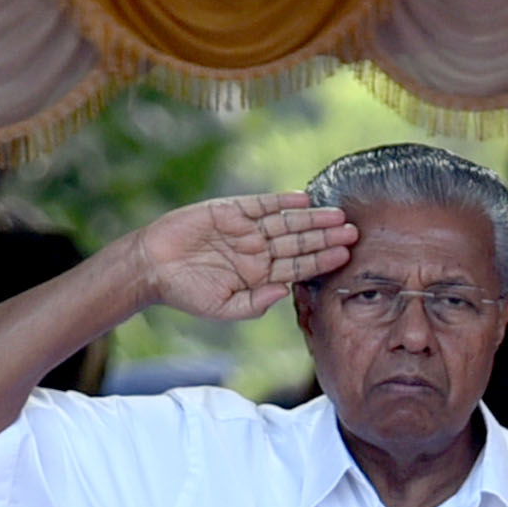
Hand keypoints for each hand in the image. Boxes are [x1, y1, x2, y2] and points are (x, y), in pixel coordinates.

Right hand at [135, 196, 354, 322]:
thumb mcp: (224, 308)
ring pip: (286, 223)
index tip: (346, 255)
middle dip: (326, 237)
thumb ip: (255, 303)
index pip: (298, 267)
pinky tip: (303, 199)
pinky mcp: (230, 211)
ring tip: (337, 215)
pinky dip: (281, 201)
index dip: (322, 260)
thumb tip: (283, 292)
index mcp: (259, 276)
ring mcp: (245, 230)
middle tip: (354, 231)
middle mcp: (257, 251)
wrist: (153, 267)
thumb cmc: (187, 292)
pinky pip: (261, 205)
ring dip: (311, 219)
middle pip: (299, 242)